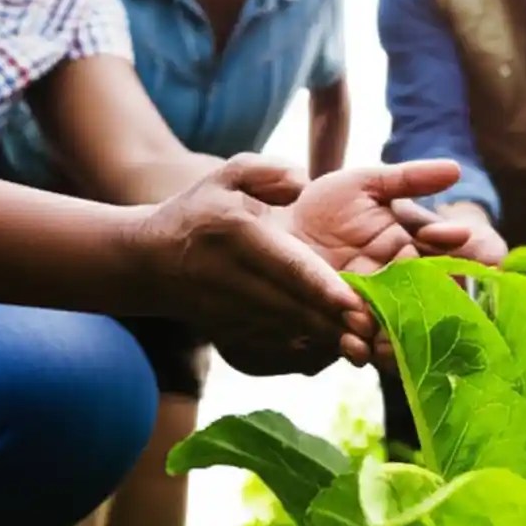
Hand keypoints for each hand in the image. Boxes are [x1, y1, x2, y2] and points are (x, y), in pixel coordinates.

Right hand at [129, 154, 364, 376]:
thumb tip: (302, 184)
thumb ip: (265, 171)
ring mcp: (232, 312)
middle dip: (334, 324)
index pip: (288, 266)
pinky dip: (307, 353)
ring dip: (327, 343)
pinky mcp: (233, 334)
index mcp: (238, 235)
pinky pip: (274, 347)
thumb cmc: (200, 211)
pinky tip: (338, 352)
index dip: (323, 288)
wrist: (151, 262)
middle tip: (374, 335)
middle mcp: (236, 279)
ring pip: (288, 332)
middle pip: (295, 307)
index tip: (355, 305)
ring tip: (368, 350)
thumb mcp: (226, 174)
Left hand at [283, 162, 514, 364]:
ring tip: (387, 329)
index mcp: (410, 253)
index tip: (478, 259)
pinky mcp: (340, 327)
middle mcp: (397, 286)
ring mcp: (371, 308)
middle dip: (435, 309)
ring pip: (396, 330)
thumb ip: (410, 178)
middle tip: (439, 308)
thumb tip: (456, 169)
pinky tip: (355, 342)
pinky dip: (358, 347)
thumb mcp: (368, 183)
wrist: (277, 228)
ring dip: (396, 334)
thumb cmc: (326, 206)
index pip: (446, 265)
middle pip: (428, 306)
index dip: (463, 265)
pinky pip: (357, 345)